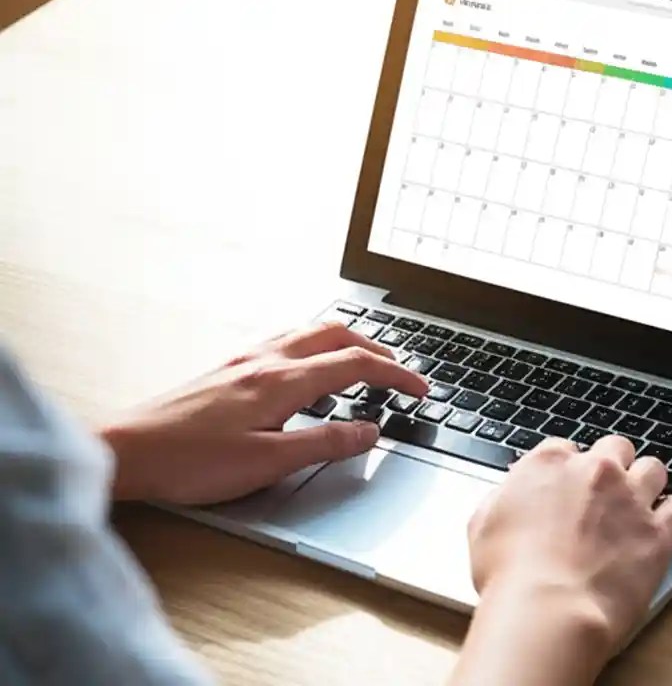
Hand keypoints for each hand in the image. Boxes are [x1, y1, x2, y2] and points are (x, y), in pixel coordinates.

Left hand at [99, 323, 428, 504]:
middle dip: (376, 348)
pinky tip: (307, 370)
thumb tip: (369, 431)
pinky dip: (313, 347)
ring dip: (344, 341)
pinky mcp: (225, 370)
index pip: (356, 364)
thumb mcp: (269, 462)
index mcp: (282, 380)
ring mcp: (242, 360)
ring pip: (307, 332)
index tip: (421, 390)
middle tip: (399, 371)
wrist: (127, 452)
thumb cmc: (189, 461)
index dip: (397, 375)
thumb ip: (325, 444)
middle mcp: (265, 360)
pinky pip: (283, 342)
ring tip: (363, 362)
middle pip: (336, 334)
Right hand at [451, 436, 671, 685]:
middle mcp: (595, 472)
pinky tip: (665, 523)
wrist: (548, 610)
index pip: (565, 448)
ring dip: (646, 483)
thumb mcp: (483, 525)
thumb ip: (504, 498)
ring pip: (653, 469)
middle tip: (604, 493)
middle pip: (615, 448)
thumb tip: (511, 495)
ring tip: (639, 504)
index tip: (567, 487)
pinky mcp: (659, 532)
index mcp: (549, 465)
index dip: (567, 470)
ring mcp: (631, 499)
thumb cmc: (509, 576)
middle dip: (611, 467)